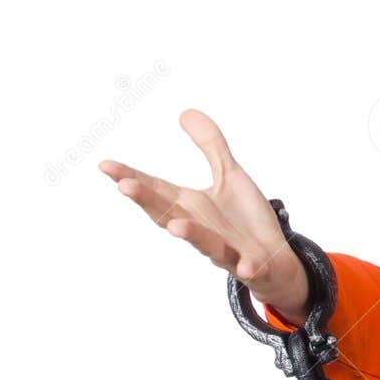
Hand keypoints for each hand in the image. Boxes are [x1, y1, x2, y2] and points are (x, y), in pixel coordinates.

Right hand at [100, 109, 310, 320]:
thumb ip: (210, 146)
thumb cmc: (245, 220)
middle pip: (169, 215)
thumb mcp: (229, 176)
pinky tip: (245, 265)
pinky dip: (246, 266)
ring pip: (205, 244)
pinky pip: (248, 267)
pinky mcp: (251, 265)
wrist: (274, 260)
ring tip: (176, 226)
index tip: (104, 165)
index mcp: (191, 207)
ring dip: (190, 235)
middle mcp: (200, 229)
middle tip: (124, 185)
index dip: (130, 177)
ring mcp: (225, 250)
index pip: (155, 189)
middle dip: (148, 202)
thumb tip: (185, 112)